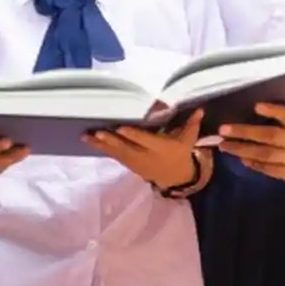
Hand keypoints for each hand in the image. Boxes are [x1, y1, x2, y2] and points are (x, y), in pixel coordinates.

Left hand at [85, 110, 202, 188]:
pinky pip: (115, 156)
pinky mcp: (129, 164)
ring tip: (86, 136)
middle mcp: (146, 156)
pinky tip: (89, 141)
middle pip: (127, 148)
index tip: (121, 127)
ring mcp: (136, 162)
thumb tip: (199, 108)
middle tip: (98, 131)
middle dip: (112, 141)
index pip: (146, 140)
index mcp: (161, 148)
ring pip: (117, 153)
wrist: (175, 177)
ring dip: (101, 144)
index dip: (133, 135)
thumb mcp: (188, 139)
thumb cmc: (180, 152)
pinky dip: (102, 149)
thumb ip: (191, 124)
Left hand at [216, 103, 284, 186]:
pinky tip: (240, 157)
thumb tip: (250, 109)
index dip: (274, 110)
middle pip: (270, 137)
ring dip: (242, 150)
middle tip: (223, 130)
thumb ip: (280, 115)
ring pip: (266, 156)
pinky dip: (253, 164)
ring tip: (225, 146)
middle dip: (244, 133)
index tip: (256, 106)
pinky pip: (269, 170)